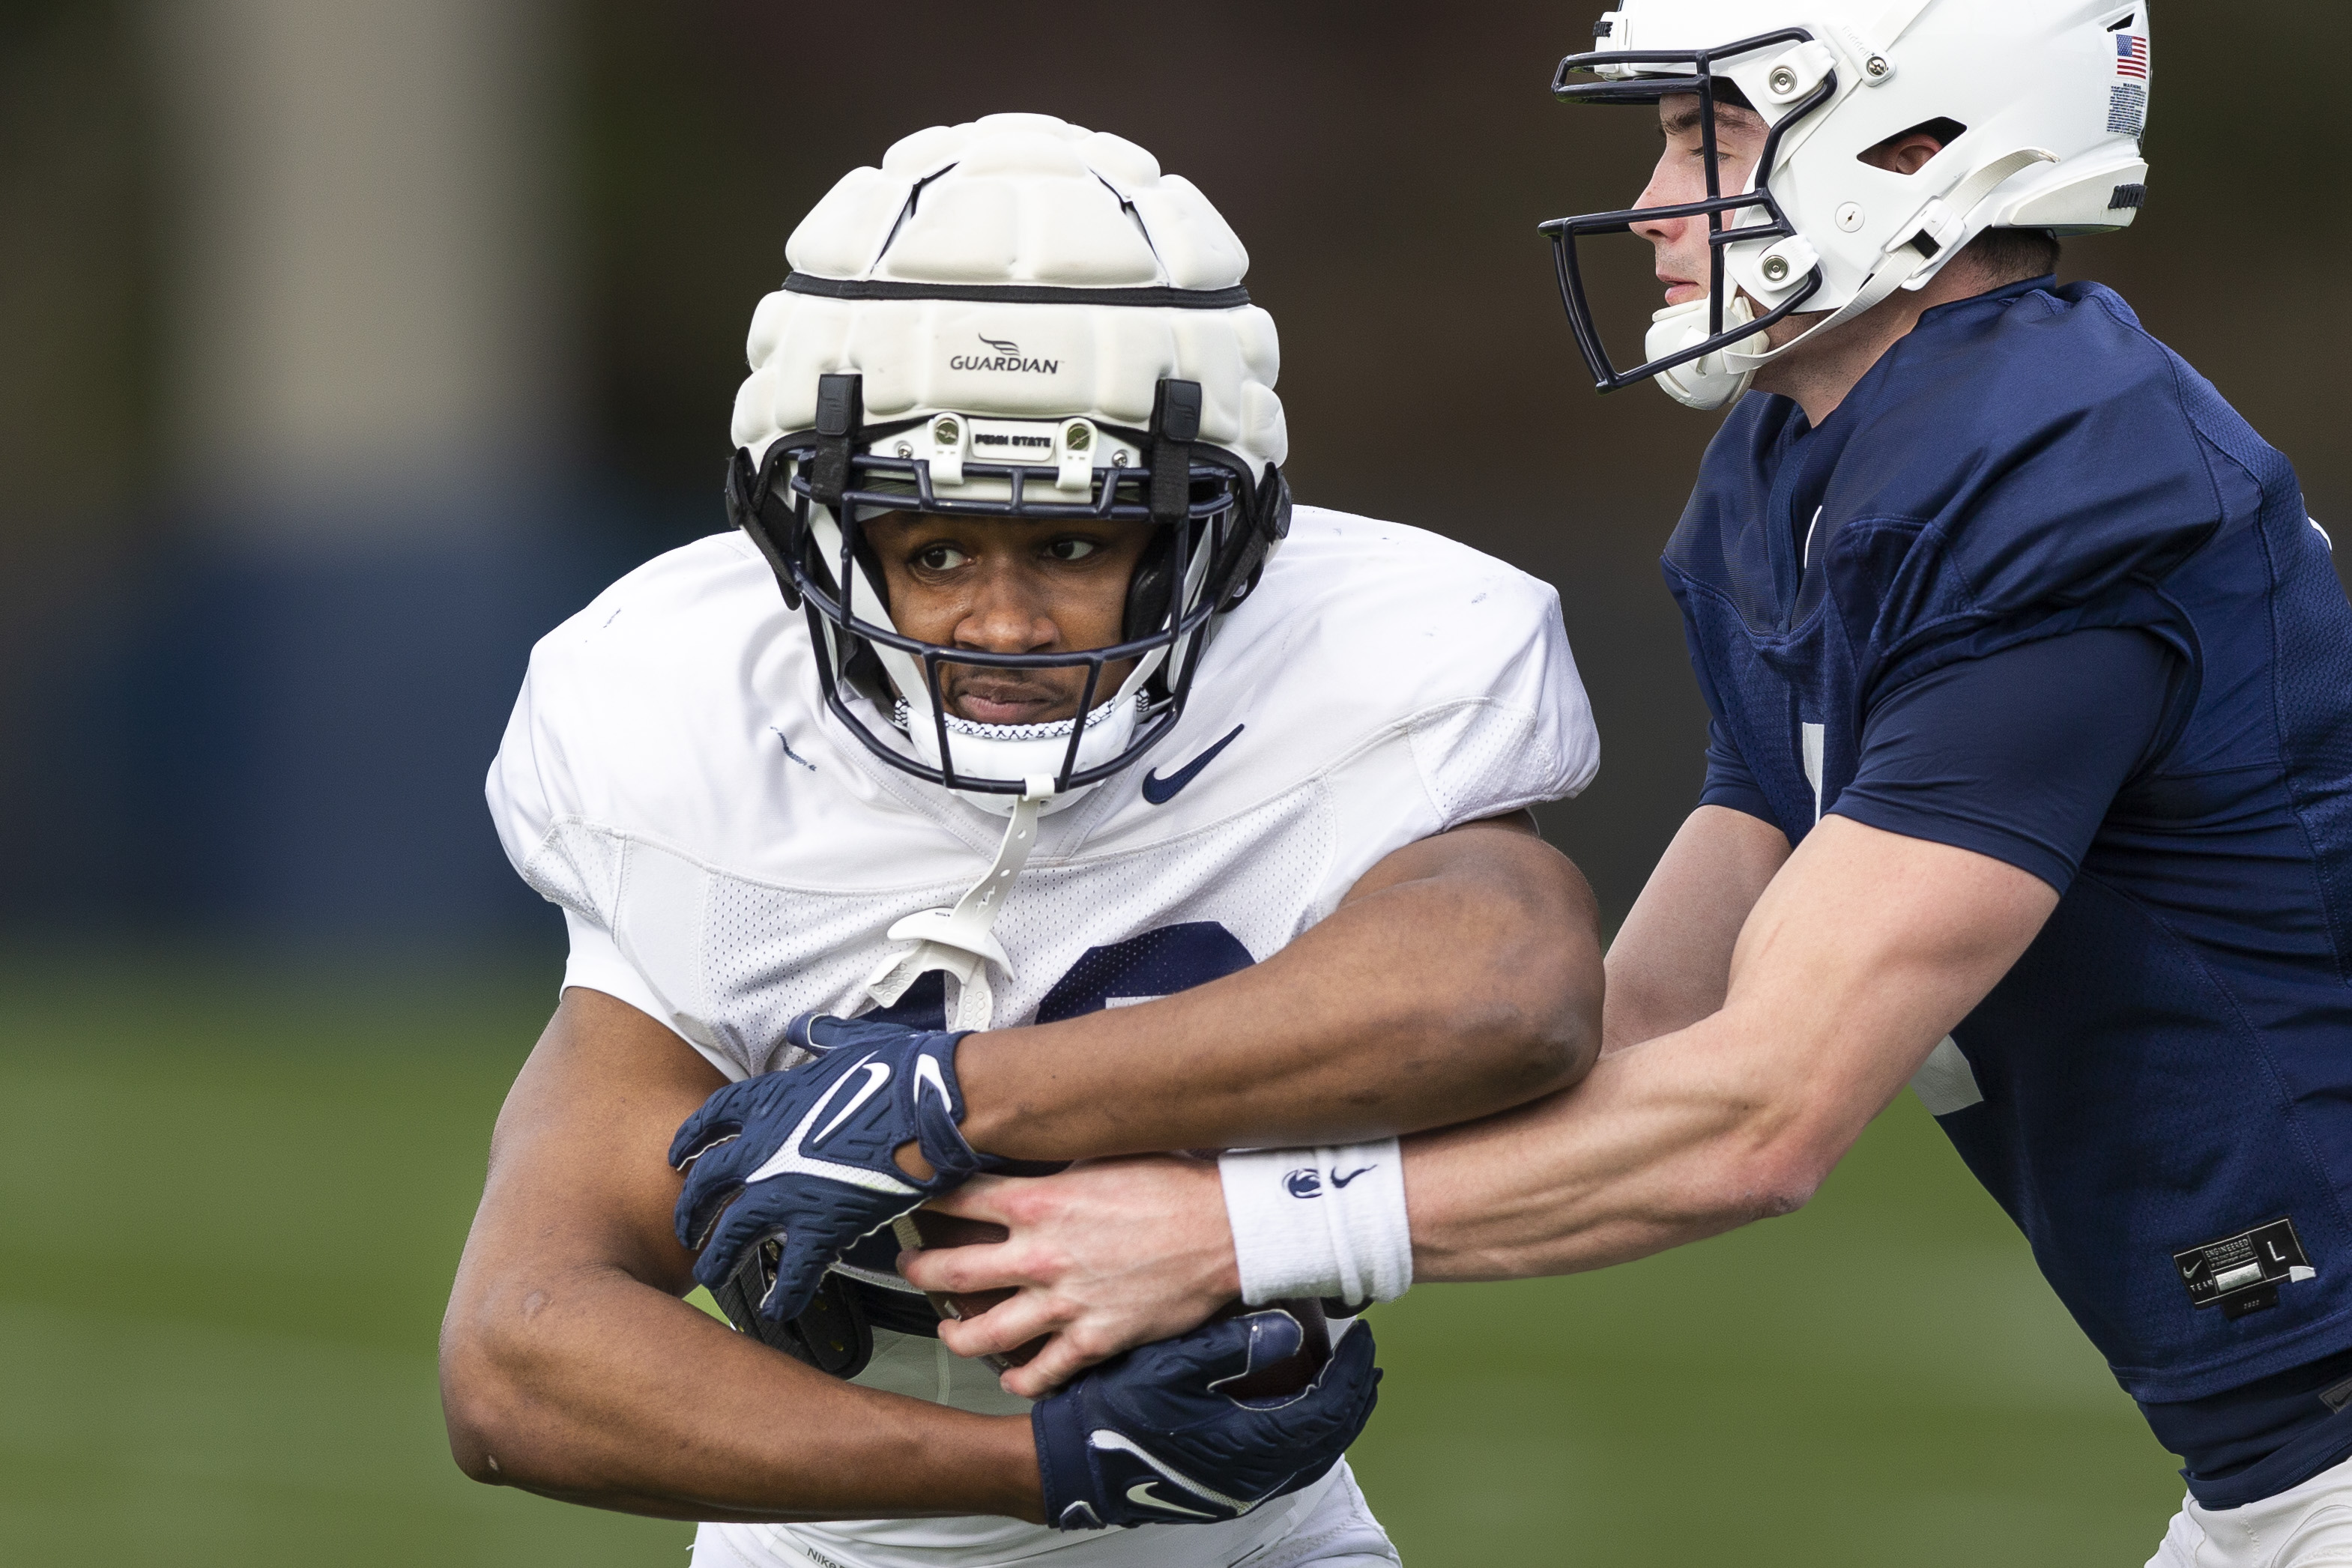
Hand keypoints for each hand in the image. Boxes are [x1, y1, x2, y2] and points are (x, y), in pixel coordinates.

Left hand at [670, 1013, 996, 1321]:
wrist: (930, 1104)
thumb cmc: (899, 1070)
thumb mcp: (849, 1042)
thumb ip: (820, 1038)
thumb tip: (806, 1027)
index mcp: (771, 1102)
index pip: (712, 1120)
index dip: (690, 1139)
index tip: (678, 1155)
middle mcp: (765, 1149)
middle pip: (707, 1184)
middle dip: (690, 1209)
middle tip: (685, 1228)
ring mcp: (788, 1192)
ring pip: (733, 1235)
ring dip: (717, 1258)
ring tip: (709, 1275)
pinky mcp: (822, 1227)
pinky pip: (792, 1271)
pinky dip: (782, 1294)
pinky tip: (776, 1309)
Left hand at [899, 1156, 1240, 1396]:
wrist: (1227, 1230)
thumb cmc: (1173, 1184)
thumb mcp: (1104, 1155)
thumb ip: (1056, 1165)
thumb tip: (1025, 1155)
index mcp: (1039, 1200)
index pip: (958, 1198)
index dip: (925, 1198)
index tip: (912, 1199)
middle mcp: (1040, 1254)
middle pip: (949, 1272)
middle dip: (917, 1271)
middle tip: (909, 1267)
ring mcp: (1064, 1302)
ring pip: (981, 1334)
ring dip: (953, 1335)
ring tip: (947, 1329)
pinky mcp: (1094, 1339)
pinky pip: (1042, 1372)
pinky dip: (1020, 1380)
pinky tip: (1012, 1376)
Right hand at [1032, 1309, 1379, 1528]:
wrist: (1067, 1464)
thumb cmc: (1109, 1417)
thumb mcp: (1166, 1365)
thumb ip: (1229, 1343)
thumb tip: (1286, 1324)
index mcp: (1247, 1445)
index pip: (1329, 1409)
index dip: (1354, 1371)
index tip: (1361, 1339)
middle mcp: (1250, 1477)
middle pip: (1329, 1438)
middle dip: (1353, 1396)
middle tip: (1363, 1360)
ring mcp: (1236, 1490)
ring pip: (1309, 1457)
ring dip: (1331, 1419)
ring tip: (1338, 1382)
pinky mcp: (1220, 1492)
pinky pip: (1283, 1468)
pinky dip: (1302, 1438)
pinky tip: (1292, 1414)